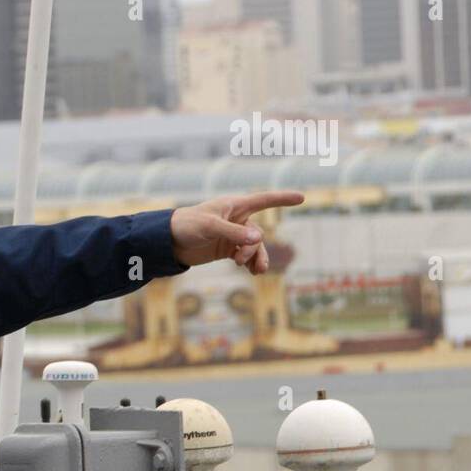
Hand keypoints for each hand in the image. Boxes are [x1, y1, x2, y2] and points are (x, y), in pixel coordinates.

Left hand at [170, 191, 304, 273]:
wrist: (168, 242)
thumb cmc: (187, 225)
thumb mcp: (210, 227)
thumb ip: (234, 233)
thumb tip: (259, 239)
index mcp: (234, 206)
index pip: (263, 200)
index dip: (282, 198)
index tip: (302, 197)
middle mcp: (236, 219)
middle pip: (257, 234)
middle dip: (254, 249)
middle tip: (240, 261)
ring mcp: (232, 235)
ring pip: (254, 247)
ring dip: (255, 258)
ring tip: (255, 272)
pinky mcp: (226, 249)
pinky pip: (246, 256)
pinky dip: (250, 263)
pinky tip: (253, 272)